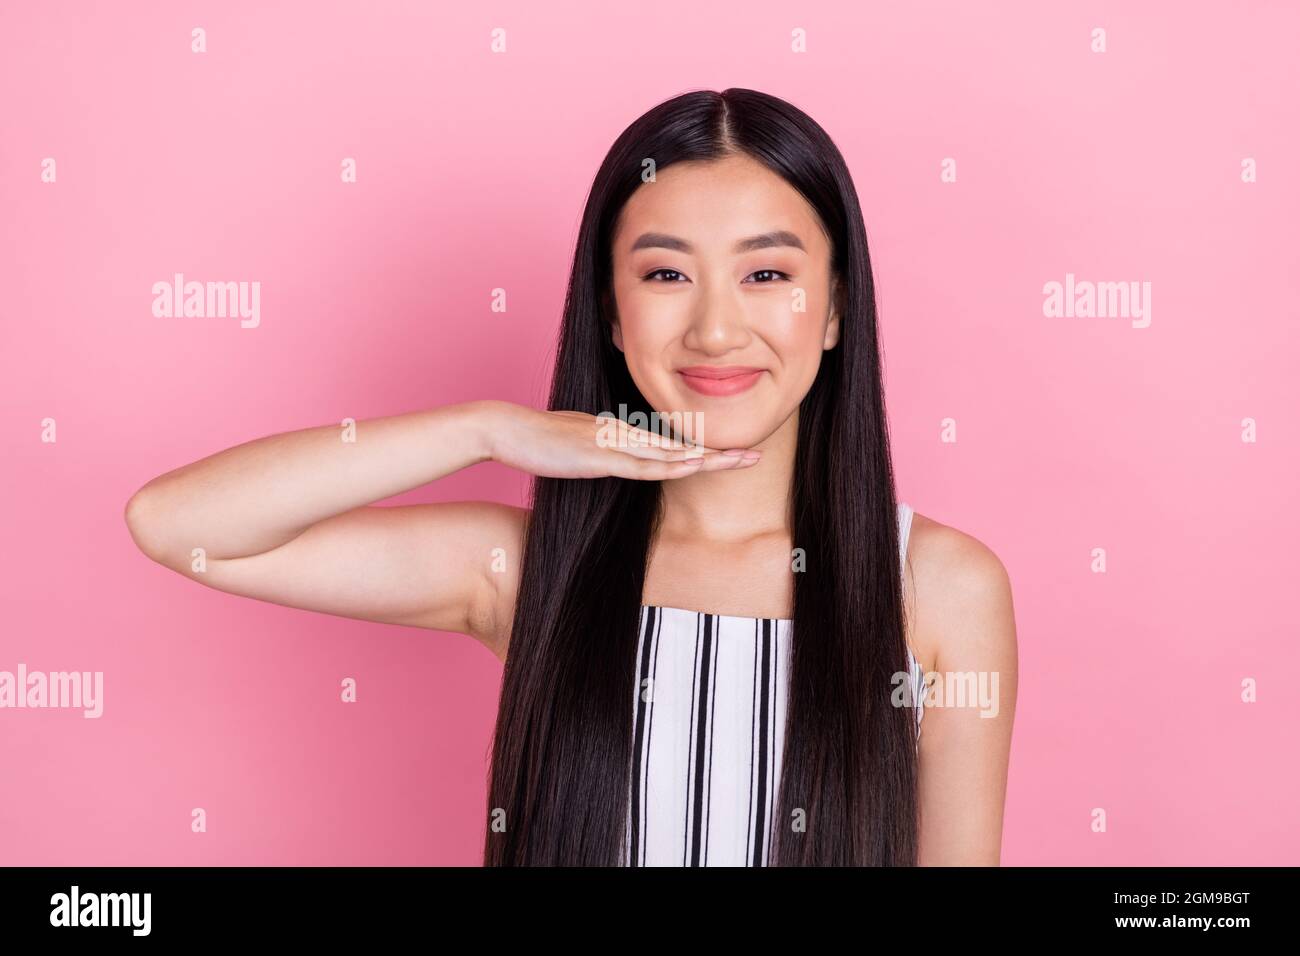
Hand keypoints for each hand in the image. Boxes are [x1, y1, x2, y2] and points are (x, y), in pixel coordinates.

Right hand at [481, 402, 760, 479]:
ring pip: (669, 454)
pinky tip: (691, 467)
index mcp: (622, 433)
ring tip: (739, 461)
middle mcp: (625, 435)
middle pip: (681, 446)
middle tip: (756, 455)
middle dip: (719, 453)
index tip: (732, 454)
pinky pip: (641, 465)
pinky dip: (669, 466)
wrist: (508, 429)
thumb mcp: (578, 445)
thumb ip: (600, 448)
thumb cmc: (538, 439)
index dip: (703, 449)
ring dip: (706, 459)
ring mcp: (614, 444)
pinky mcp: (599, 457)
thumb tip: (614, 454)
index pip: (671, 443)